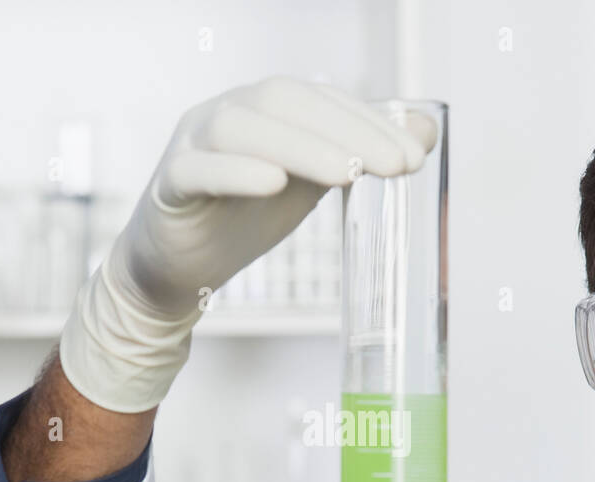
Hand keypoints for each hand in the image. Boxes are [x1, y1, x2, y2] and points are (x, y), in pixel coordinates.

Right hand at [58, 75, 439, 412]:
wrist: (176, 268)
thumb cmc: (241, 219)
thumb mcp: (310, 187)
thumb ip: (358, 156)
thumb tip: (425, 133)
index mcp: (265, 109)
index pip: (321, 99)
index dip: (369, 122)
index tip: (413, 157)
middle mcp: (227, 114)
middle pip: (284, 101)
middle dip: (346, 131)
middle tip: (394, 166)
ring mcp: (192, 144)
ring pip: (240, 127)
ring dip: (299, 147)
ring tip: (347, 175)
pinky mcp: (168, 184)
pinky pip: (197, 168)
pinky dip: (235, 171)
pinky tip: (272, 182)